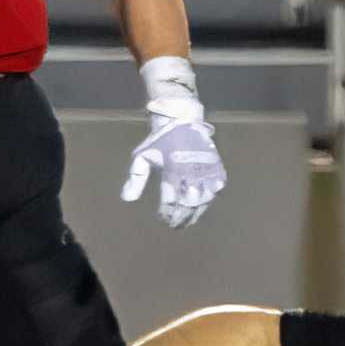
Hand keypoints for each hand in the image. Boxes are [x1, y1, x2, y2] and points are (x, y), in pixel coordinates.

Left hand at [121, 105, 225, 228]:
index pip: (170, 200)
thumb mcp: (142, 156)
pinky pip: (217, 189)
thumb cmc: (160, 140)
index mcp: (173, 169)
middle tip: (175, 226)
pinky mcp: (217, 167)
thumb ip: (135, 178)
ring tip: (187, 221)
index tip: (162, 218)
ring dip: (196, 213)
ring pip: (205, 199)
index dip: (166, 212)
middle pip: (189, 203)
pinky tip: (201, 207)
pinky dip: (210, 200)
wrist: (182, 120)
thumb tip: (127, 199)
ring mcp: (207, 169)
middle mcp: (192, 171)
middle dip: (181, 217)